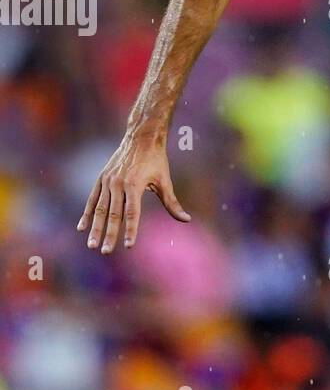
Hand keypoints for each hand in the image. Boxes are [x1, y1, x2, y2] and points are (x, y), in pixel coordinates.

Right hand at [77, 132, 189, 253]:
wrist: (141, 137)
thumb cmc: (156, 160)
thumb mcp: (165, 181)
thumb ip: (172, 203)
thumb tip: (186, 219)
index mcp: (135, 185)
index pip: (132, 213)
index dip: (130, 230)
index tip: (128, 245)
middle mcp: (118, 183)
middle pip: (113, 214)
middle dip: (109, 234)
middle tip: (106, 251)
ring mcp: (107, 181)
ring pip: (99, 209)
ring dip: (95, 228)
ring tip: (92, 245)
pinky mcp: (101, 178)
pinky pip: (92, 199)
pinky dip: (87, 214)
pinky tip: (82, 228)